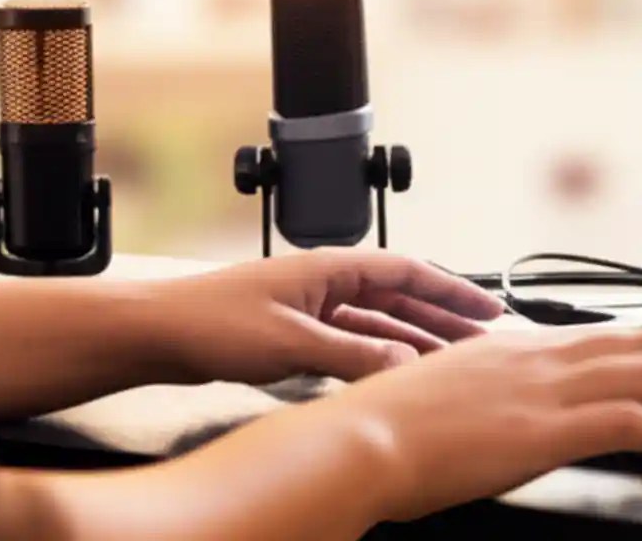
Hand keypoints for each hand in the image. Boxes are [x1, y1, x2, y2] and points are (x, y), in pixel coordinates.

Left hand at [147, 250, 504, 385]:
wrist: (155, 333)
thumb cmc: (210, 321)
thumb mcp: (292, 343)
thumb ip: (354, 355)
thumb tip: (406, 368)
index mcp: (331, 267)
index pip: (409, 272)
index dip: (453, 289)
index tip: (487, 307)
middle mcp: (326, 282)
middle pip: (400, 297)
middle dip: (443, 316)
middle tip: (483, 337)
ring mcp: (312, 307)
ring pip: (379, 322)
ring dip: (415, 339)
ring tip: (451, 360)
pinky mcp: (296, 333)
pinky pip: (355, 341)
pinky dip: (381, 355)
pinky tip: (396, 373)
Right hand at [328, 326, 641, 520]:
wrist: (356, 442)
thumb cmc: (386, 427)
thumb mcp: (448, 393)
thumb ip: (489, 390)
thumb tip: (508, 407)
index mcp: (518, 345)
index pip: (611, 334)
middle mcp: (540, 356)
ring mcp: (546, 389)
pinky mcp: (547, 429)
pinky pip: (636, 420)